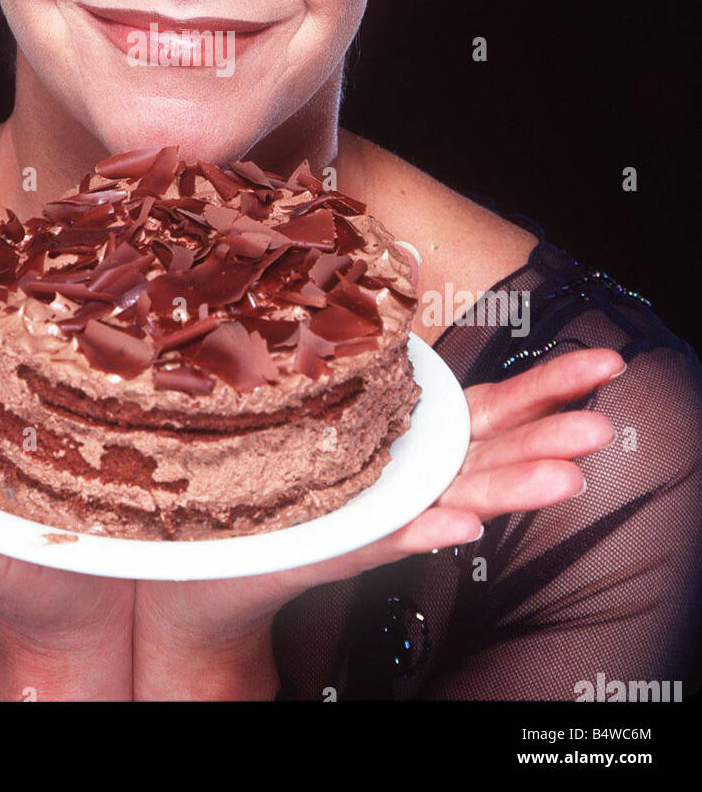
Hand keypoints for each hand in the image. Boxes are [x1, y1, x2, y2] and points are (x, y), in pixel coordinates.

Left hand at [132, 346, 624, 698]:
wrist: (219, 552)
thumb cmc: (281, 471)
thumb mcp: (336, 403)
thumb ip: (375, 364)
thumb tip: (386, 271)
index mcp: (421, 443)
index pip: (493, 412)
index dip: (547, 388)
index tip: (605, 366)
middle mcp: (412, 480)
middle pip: (488, 457)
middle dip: (546, 441)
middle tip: (596, 430)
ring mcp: (380, 513)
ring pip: (453, 500)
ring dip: (507, 491)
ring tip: (560, 478)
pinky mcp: (339, 541)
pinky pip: (387, 535)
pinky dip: (427, 532)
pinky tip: (460, 524)